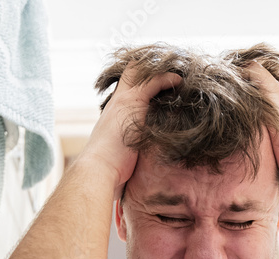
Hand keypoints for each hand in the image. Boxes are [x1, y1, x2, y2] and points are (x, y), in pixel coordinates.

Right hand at [76, 66, 181, 198]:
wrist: (98, 170)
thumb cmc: (109, 169)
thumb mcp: (122, 151)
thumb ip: (132, 145)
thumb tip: (140, 157)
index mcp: (114, 112)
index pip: (126, 85)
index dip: (141, 78)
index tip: (159, 79)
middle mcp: (117, 101)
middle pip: (132, 71)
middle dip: (152, 68)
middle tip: (172, 70)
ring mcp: (124, 100)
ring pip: (142, 71)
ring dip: (161, 70)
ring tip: (179, 71)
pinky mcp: (133, 103)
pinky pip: (152, 81)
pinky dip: (167, 78)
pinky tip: (179, 80)